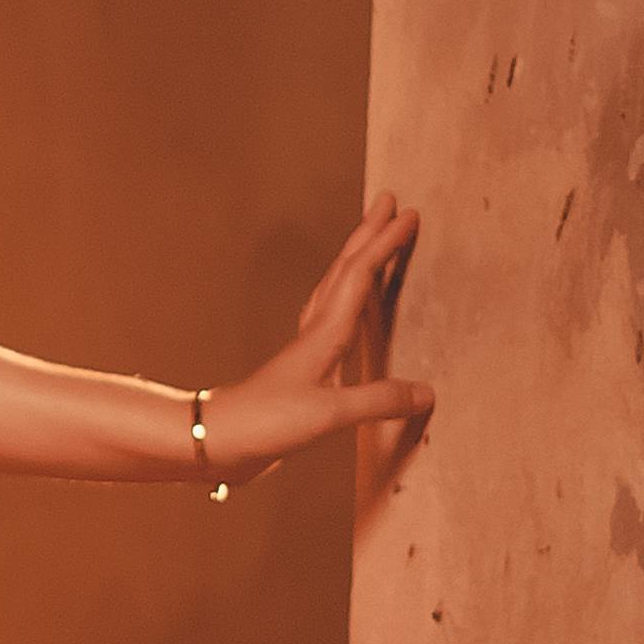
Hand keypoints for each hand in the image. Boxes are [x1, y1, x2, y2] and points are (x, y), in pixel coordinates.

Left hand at [202, 191, 432, 481]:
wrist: (216, 441)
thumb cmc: (265, 423)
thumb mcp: (329, 414)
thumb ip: (378, 401)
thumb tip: (426, 392)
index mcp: (325, 335)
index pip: (360, 276)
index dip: (385, 244)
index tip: (408, 215)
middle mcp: (315, 334)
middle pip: (345, 271)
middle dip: (369, 235)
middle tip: (390, 203)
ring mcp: (307, 350)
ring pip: (335, 290)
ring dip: (356, 261)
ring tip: (373, 242)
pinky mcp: (302, 371)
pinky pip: (331, 319)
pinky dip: (345, 300)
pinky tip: (349, 311)